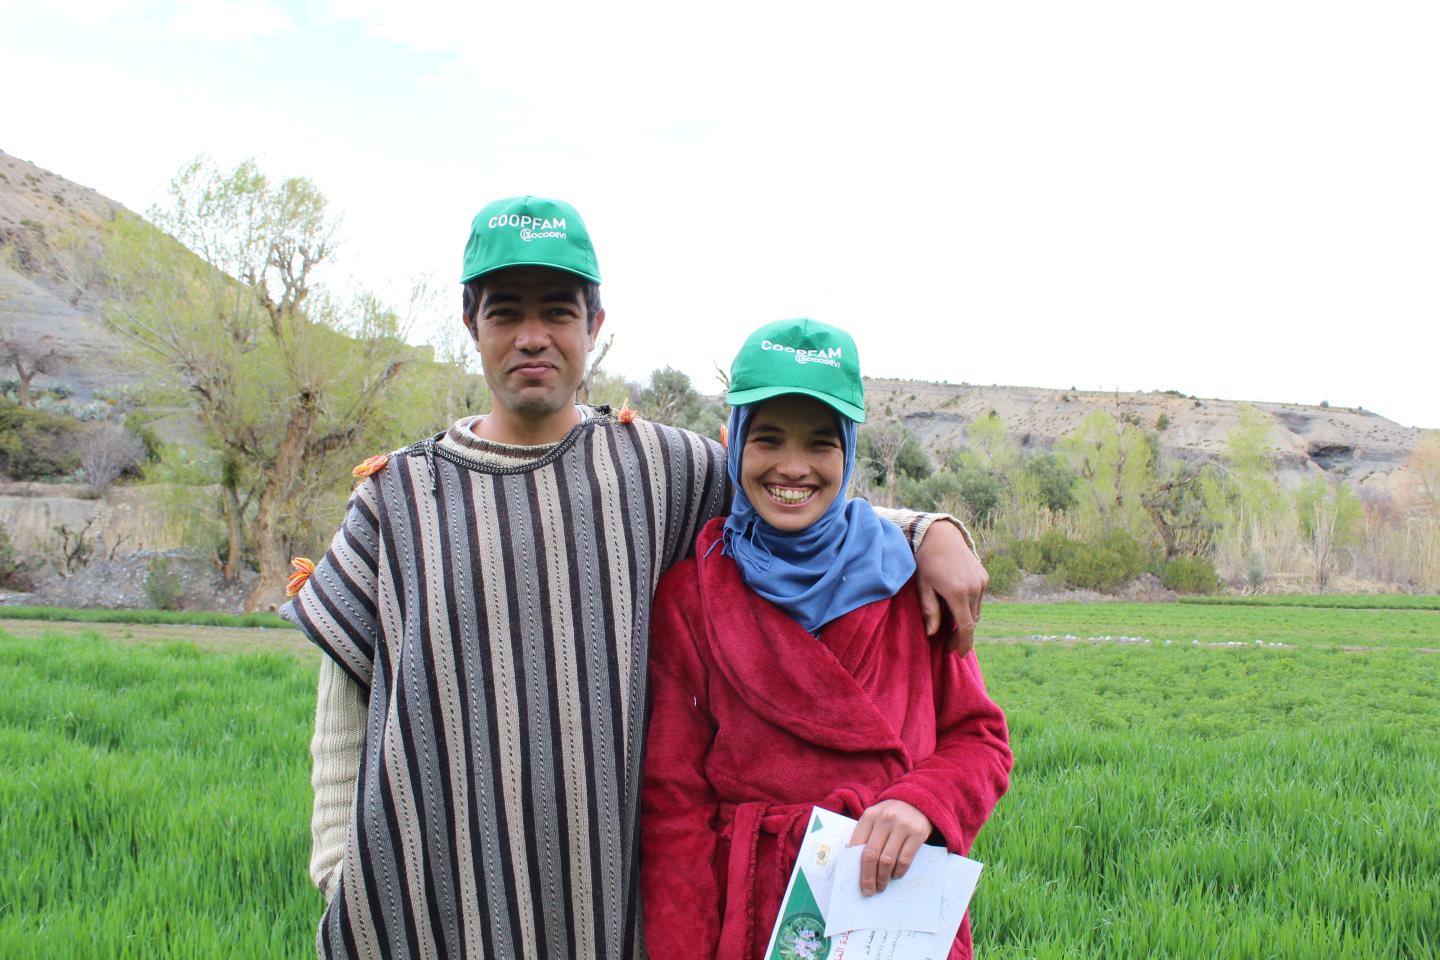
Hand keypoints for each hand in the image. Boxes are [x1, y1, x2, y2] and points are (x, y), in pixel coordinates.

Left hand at [848, 800, 932, 895]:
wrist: (917, 801)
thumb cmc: (891, 816)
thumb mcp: (876, 818)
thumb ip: (866, 836)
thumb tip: (857, 867)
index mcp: (869, 816)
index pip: (857, 845)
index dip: (854, 866)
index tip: (854, 882)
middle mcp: (884, 819)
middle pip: (871, 855)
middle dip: (868, 877)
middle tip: (868, 891)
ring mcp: (902, 826)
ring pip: (887, 860)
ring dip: (882, 878)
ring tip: (881, 886)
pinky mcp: (917, 833)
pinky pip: (905, 859)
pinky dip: (898, 872)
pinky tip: (895, 875)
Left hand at [914, 519, 986, 655]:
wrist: (941, 537)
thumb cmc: (927, 563)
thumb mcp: (923, 587)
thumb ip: (930, 611)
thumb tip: (932, 634)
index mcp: (957, 593)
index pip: (966, 627)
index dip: (963, 643)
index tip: (959, 655)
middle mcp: (974, 588)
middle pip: (972, 621)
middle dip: (962, 635)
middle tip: (947, 643)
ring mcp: (981, 582)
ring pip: (976, 611)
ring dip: (966, 620)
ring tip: (950, 624)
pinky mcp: (984, 577)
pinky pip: (979, 599)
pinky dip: (970, 607)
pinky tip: (957, 606)